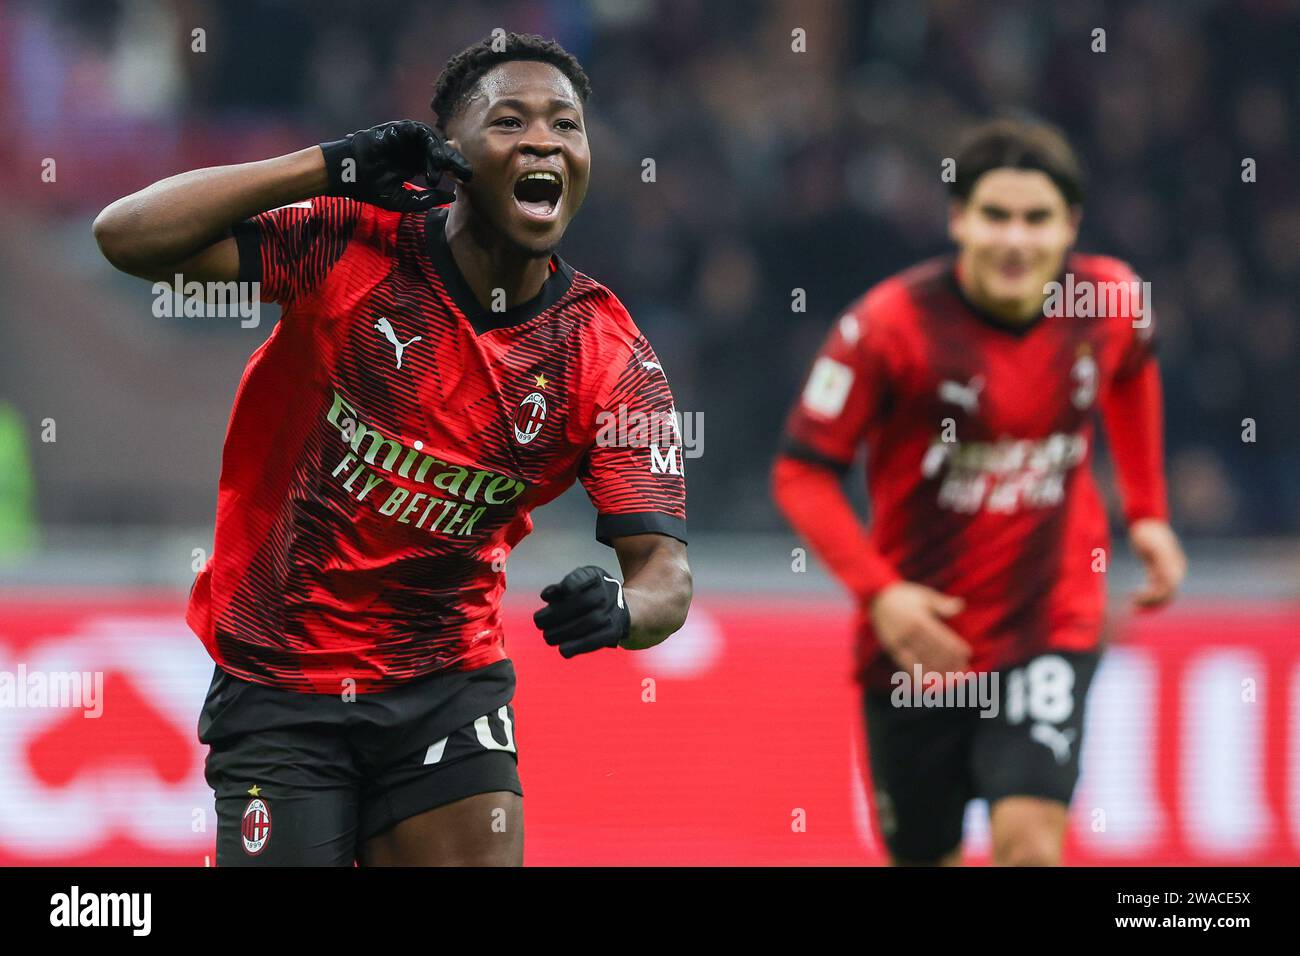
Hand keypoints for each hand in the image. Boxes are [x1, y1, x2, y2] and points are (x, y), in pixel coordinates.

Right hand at [319, 119, 471, 210]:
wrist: (350, 174)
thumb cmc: (372, 187)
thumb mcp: (405, 199)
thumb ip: (427, 199)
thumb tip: (452, 197)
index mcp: (413, 165)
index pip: (439, 166)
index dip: (453, 171)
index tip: (467, 181)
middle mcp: (412, 150)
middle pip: (440, 152)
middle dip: (454, 162)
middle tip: (467, 174)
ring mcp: (406, 139)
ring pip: (432, 142)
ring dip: (441, 155)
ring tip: (443, 170)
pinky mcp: (400, 129)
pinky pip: (421, 131)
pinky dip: (430, 144)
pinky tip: (433, 159)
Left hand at [533, 566, 630, 658]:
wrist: (621, 606)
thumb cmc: (589, 594)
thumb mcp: (576, 583)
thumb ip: (559, 589)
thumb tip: (546, 596)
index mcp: (594, 576)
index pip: (582, 577)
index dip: (570, 583)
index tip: (547, 595)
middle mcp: (606, 591)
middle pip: (583, 602)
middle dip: (556, 615)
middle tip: (539, 623)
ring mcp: (612, 611)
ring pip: (589, 622)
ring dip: (564, 632)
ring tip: (548, 637)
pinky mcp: (613, 631)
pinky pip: (597, 639)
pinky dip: (579, 646)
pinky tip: (563, 650)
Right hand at [869, 582, 971, 674]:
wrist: (877, 596)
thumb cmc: (905, 595)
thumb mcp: (924, 595)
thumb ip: (942, 603)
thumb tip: (961, 605)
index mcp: (919, 618)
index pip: (941, 637)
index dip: (955, 647)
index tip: (967, 654)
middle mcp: (909, 631)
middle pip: (934, 651)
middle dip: (950, 662)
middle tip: (963, 670)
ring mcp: (899, 641)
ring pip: (921, 659)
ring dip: (938, 670)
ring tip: (951, 678)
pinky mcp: (891, 647)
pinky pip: (905, 663)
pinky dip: (917, 673)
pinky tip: (928, 681)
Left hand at [1128, 518, 1185, 608]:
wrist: (1144, 520)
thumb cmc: (1148, 531)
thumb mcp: (1154, 545)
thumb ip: (1163, 561)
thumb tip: (1168, 580)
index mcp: (1175, 565)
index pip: (1168, 589)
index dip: (1154, 597)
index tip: (1136, 598)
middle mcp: (1175, 569)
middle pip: (1167, 594)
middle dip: (1151, 603)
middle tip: (1133, 606)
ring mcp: (1168, 569)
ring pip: (1162, 593)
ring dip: (1149, 601)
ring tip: (1133, 604)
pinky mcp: (1158, 568)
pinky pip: (1156, 587)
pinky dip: (1147, 594)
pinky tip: (1134, 595)